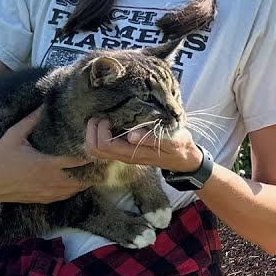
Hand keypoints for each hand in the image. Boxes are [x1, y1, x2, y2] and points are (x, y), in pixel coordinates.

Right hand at [0, 108, 91, 202]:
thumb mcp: (14, 135)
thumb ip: (32, 120)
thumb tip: (45, 103)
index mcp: (46, 164)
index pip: (79, 161)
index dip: (91, 153)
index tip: (97, 143)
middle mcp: (51, 181)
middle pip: (84, 177)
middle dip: (94, 167)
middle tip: (101, 155)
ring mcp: (49, 192)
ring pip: (78, 188)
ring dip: (87, 178)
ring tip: (94, 165)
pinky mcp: (45, 199)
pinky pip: (68, 195)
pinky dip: (76, 187)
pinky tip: (79, 178)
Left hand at [85, 118, 202, 171]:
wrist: (184, 159)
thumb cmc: (179, 147)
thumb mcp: (171, 141)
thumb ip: (151, 138)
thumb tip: (131, 135)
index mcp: (132, 153)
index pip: (104, 145)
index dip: (101, 129)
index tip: (111, 117)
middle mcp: (123, 156)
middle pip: (93, 149)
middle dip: (92, 130)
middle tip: (102, 116)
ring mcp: (122, 154)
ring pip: (95, 149)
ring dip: (93, 132)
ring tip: (104, 119)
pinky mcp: (124, 150)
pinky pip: (102, 146)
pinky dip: (100, 134)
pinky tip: (111, 122)